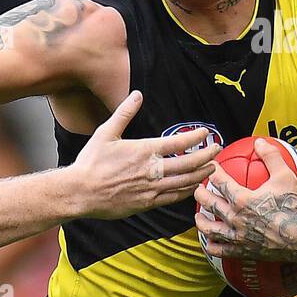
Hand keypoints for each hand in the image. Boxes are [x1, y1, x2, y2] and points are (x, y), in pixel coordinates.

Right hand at [71, 91, 219, 218]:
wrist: (80, 192)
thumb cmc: (90, 162)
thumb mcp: (105, 133)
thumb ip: (124, 113)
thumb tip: (137, 95)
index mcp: (144, 151)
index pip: (179, 143)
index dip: (196, 137)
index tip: (205, 133)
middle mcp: (152, 170)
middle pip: (189, 163)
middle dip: (207, 155)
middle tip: (217, 149)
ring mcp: (151, 188)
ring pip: (185, 182)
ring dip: (202, 174)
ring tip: (212, 167)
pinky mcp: (147, 202)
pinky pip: (174, 197)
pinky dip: (187, 191)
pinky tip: (193, 186)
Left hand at [193, 138, 296, 262]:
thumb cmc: (295, 206)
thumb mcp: (286, 176)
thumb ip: (271, 157)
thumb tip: (260, 141)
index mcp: (243, 199)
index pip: (220, 181)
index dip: (212, 171)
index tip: (210, 166)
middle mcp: (235, 218)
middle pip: (209, 204)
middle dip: (200, 194)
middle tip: (197, 189)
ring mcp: (237, 236)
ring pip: (210, 228)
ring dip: (201, 221)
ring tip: (199, 216)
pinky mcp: (242, 251)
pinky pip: (220, 250)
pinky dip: (212, 246)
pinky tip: (210, 242)